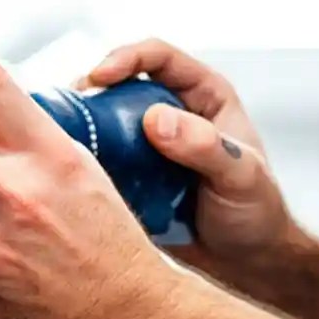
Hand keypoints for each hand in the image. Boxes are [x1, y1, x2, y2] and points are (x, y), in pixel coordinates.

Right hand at [77, 38, 303, 286]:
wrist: (246, 261)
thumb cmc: (258, 214)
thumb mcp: (241, 178)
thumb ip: (205, 146)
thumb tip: (156, 120)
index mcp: (203, 94)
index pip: (158, 56)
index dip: (125, 58)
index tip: (99, 77)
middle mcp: (172, 109)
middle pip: (120, 81)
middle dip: (90, 90)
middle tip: (69, 109)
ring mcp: (148, 141)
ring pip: (103, 116)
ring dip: (81, 122)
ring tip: (60, 137)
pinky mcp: (131, 170)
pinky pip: (99, 153)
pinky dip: (81, 155)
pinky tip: (65, 167)